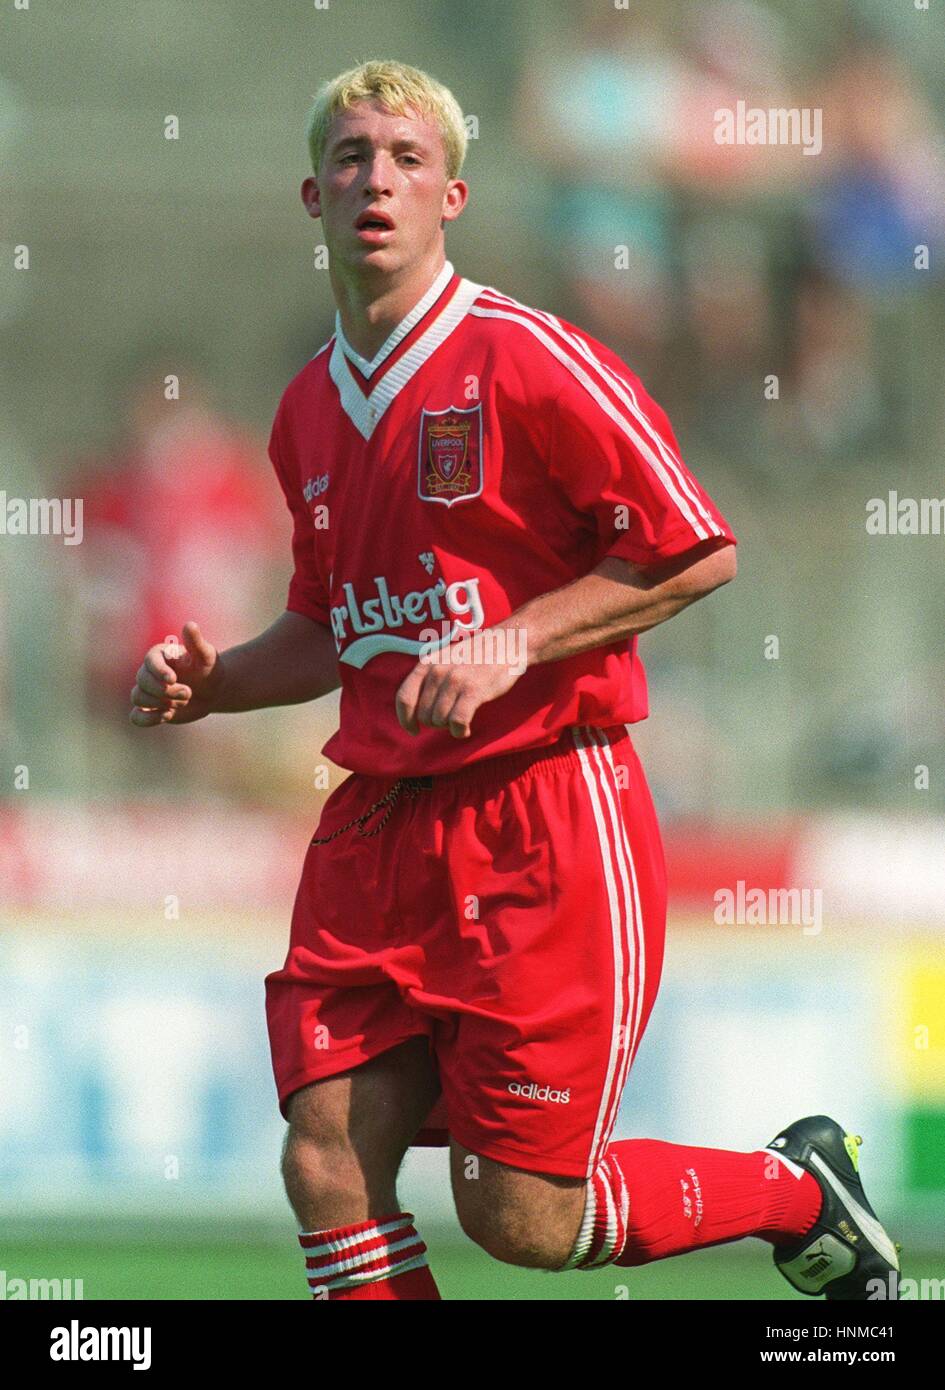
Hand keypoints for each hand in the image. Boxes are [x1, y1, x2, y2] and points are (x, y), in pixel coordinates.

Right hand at [129, 621, 221, 726]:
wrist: (212, 690)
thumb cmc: (209, 669)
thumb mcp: (206, 655)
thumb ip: (196, 642)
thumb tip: (190, 625)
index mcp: (160, 655)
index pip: (149, 661)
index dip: (158, 671)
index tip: (172, 679)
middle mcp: (150, 672)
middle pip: (143, 682)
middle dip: (165, 691)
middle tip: (188, 693)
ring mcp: (148, 691)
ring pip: (138, 697)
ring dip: (160, 703)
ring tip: (184, 701)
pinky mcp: (150, 710)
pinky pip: (136, 717)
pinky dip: (147, 720)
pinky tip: (167, 716)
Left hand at [395, 631, 526, 738]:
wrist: (508, 643)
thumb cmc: (476, 655)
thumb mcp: (444, 659)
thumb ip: (428, 679)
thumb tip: (414, 710)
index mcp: (426, 663)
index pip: (404, 697)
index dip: (405, 719)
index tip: (413, 730)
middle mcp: (437, 671)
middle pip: (424, 715)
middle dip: (436, 722)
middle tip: (451, 717)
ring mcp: (455, 680)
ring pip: (440, 721)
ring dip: (450, 726)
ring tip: (461, 719)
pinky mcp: (473, 690)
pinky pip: (458, 722)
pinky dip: (460, 731)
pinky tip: (466, 730)